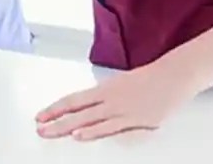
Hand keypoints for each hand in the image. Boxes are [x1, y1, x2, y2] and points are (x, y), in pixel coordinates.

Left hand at [35, 61, 201, 140]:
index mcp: (104, 89)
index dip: (55, 109)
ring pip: (89, 120)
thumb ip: (106, 100)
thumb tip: (92, 112)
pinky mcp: (135, 120)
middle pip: (76, 112)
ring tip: (51, 132)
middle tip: (39, 128)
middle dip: (56, 121)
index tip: (40, 116)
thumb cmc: (150, 79)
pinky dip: (94, 132)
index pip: (73, 100)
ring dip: (68, 127)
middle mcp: (109, 99)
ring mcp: (122, 110)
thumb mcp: (121, 86)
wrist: (173, 76)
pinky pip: (110, 127)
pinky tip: (81, 136)